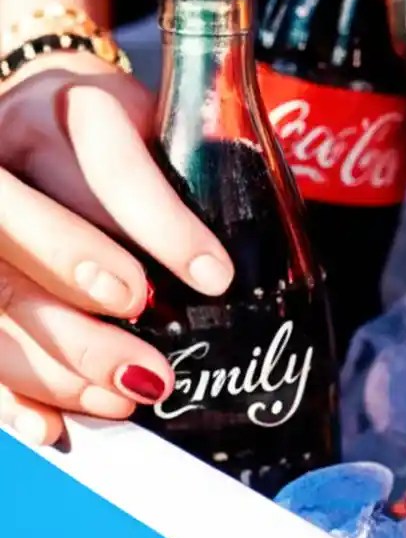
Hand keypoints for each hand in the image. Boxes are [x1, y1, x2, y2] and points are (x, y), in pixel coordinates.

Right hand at [0, 53, 233, 444]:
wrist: (48, 114)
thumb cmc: (125, 138)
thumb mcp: (163, 132)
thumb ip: (197, 178)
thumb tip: (249, 272)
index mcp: (72, 110)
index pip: (113, 167)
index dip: (162, 226)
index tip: (214, 278)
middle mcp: (6, 149)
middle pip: (13, 235)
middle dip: (80, 316)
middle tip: (149, 368)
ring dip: (54, 362)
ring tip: (123, 397)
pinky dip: (9, 392)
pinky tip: (50, 427)